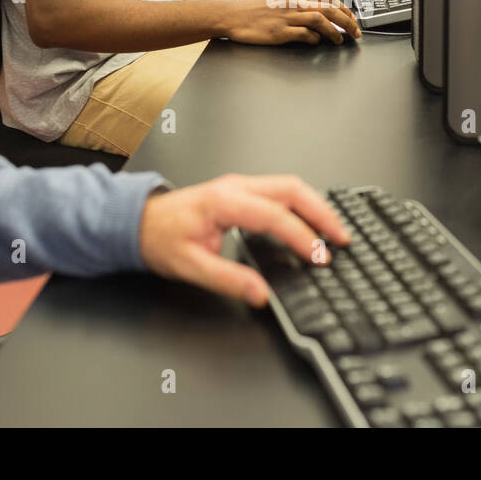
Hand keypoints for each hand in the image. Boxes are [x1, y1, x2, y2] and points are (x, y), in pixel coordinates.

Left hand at [139, 174, 352, 306]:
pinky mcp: (242, 191)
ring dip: (315, 205)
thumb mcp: (189, 266)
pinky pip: (280, 191)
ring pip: (289, 186)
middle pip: (291, 189)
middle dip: (321, 212)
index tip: (319, 257)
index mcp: (223, 201)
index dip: (301, 237)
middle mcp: (236, 187)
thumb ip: (228, 280)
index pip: (274, 215)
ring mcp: (240, 185)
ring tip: (334, 231)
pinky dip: (303, 205)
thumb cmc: (159, 238)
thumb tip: (261, 294)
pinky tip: (311, 222)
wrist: (138, 221)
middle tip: (342, 237)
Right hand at [225, 0, 360, 43]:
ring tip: (340, 40)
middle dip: (347, 21)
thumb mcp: (283, 0)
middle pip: (329, 9)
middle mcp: (294, 3)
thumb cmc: (259, 11)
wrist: (235, 17)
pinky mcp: (281, 31)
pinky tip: (317, 42)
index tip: (353, 19)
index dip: (344, 10)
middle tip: (356, 31)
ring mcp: (288, 17)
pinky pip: (305, 35)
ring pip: (320, 20)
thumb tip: (323, 15)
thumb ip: (303, 4)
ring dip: (334, 31)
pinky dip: (315, 39)